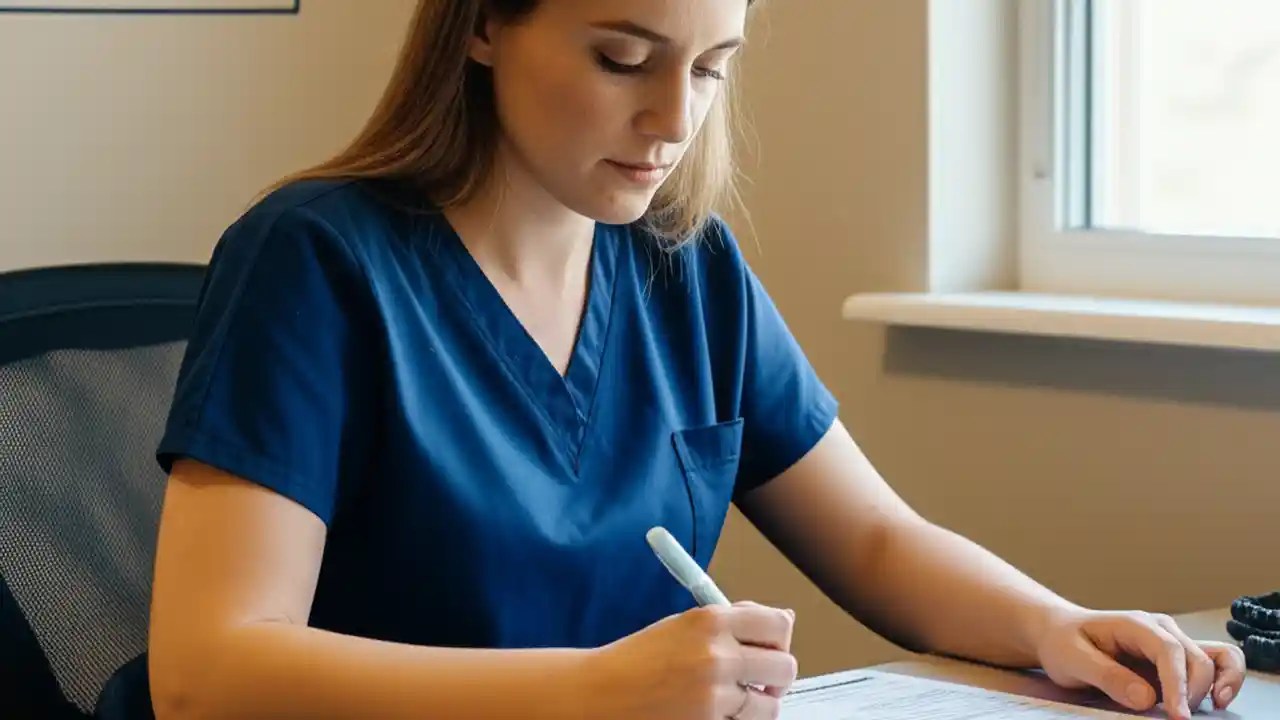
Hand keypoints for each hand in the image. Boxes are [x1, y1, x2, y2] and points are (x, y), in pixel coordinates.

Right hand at [588, 601, 797, 719]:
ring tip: (729, 703)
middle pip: (785, 667)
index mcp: (710, 620)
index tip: (768, 649)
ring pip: (771, 706)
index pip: (779, 624)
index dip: (779, 639)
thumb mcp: (684, 625)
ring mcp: (713, 697)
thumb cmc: (640, 660)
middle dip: (775, 677)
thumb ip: (733, 621)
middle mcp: (716, 655)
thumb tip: (786, 619)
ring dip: (757, 707)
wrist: (599, 694)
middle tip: (756, 683)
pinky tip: (711, 715)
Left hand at [1035, 608, 1246, 718]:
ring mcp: (1173, 641)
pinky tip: (1217, 699)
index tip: (1177, 716)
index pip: (1168, 651)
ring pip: (1216, 656)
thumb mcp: (1072, 659)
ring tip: (1215, 706)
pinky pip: (1215, 662)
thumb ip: (1107, 676)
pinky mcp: (1177, 656)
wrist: (1060, 633)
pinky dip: (1225, 678)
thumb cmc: (1064, 643)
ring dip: (1223, 682)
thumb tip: (1146, 698)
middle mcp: (1161, 628)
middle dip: (1193, 692)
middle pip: (1196, 659)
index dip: (1177, 685)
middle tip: (1174, 719)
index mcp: (1135, 624)